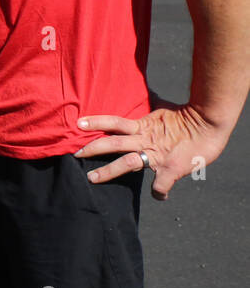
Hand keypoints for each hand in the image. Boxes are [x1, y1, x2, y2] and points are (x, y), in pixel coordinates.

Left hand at [75, 99, 233, 199]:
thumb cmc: (190, 115)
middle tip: (75, 154)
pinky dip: (159, 193)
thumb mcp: (165, 108)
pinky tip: (159, 197)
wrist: (212, 122)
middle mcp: (146, 140)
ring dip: (108, 171)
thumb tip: (148, 90)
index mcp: (144, 126)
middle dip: (93, 148)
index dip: (96, 122)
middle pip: (113, 142)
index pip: (114, 122)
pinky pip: (161, 185)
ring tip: (91, 178)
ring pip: (127, 163)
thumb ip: (152, 102)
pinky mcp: (171, 168)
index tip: (78, 123)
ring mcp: (157, 155)